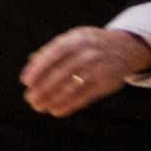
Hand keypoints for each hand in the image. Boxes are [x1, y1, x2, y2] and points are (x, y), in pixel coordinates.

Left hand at [20, 27, 150, 116]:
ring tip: (41, 107)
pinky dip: (69, 105)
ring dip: (53, 99)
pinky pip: (84, 97)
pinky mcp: (106, 83)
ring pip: (71, 87)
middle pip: (60, 74)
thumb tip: (30, 64)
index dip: (38, 69)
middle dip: (43, 88)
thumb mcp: (72, 39)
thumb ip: (52, 50)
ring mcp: (98, 68)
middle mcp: (87, 53)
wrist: (124, 47)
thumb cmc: (89, 44)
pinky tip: (57, 111)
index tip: (26, 81)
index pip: (53, 55)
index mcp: (76, 40)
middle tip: (30, 99)